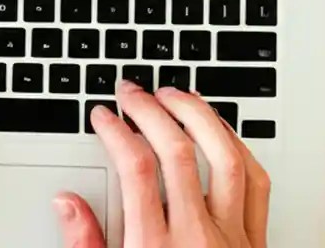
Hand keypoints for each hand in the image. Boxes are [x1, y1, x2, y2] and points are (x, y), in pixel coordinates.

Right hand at [54, 81, 270, 247]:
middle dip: (151, 109)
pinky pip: (256, 182)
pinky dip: (238, 148)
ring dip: (200, 116)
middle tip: (132, 92)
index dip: (116, 130)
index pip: (136, 167)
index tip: (102, 116)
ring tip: (176, 95)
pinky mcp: (257, 243)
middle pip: (178, 151)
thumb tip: (67, 204)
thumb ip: (87, 246)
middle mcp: (198, 238)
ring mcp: (233, 238)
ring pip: (224, 157)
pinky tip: (222, 132)